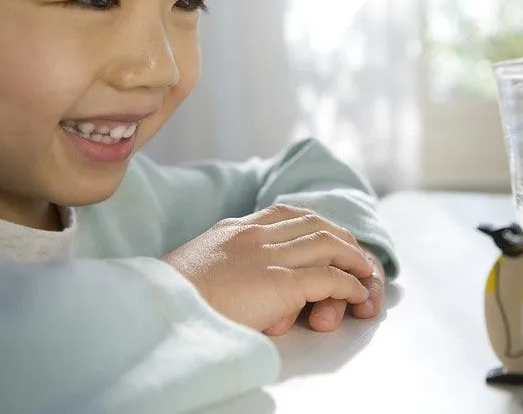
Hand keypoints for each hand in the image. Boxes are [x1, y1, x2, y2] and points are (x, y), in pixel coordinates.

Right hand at [162, 204, 372, 331]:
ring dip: (353, 257)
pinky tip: (356, 292)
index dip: (313, 223)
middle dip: (341, 236)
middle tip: (355, 252)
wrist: (157, 309)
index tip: (327, 233)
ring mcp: (269, 256)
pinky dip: (349, 284)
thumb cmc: (169, 298)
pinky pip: (330, 278)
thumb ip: (220, 263)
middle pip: (314, 223)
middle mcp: (255, 235)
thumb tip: (236, 280)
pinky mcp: (281, 283)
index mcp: (234, 228)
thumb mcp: (193, 268)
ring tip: (365, 270)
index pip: (284, 213)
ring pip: (328, 245)